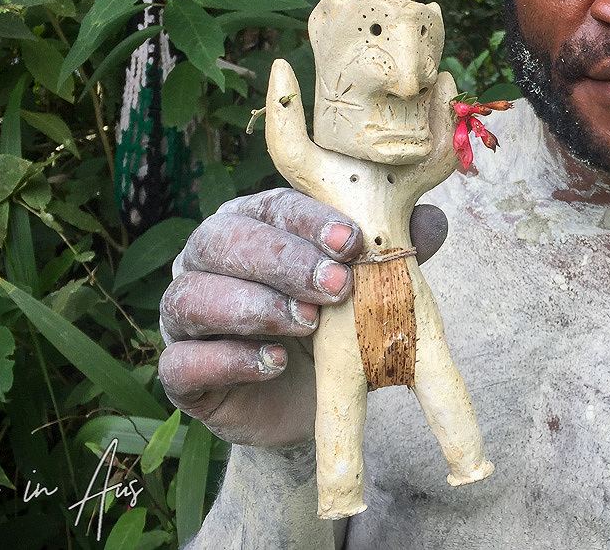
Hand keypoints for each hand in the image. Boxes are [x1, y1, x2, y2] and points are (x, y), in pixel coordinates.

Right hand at [158, 188, 446, 446]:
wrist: (310, 402)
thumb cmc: (334, 324)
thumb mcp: (369, 288)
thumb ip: (392, 254)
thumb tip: (430, 221)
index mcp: (252, 223)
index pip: (271, 206)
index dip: (309, 221)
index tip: (352, 240)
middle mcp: (207, 260)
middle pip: (222, 241)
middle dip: (283, 260)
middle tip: (335, 285)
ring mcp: (184, 314)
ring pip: (192, 297)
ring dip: (254, 307)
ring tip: (307, 324)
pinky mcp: (179, 371)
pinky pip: (182, 360)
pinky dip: (229, 359)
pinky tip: (274, 361)